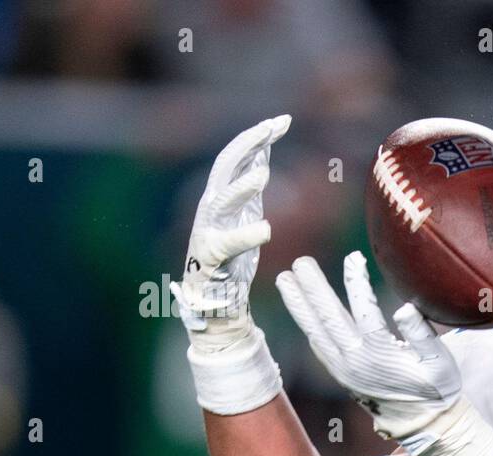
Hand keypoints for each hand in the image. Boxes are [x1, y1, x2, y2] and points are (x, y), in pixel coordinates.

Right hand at [171, 115, 290, 351]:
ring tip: (264, 176)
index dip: (256, 137)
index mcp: (221, 195)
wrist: (216, 299)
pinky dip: (244, 236)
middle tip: (270, 128)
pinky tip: (266, 230)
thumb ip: (250, 183)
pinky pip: (226, 244)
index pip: (236, 157)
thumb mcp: (245, 211)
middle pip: (224, 167)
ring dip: (240, 187)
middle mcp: (211, 207)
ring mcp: (209, 230)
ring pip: (220, 202)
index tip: (283, 120)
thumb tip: (262, 150)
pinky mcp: (211, 257)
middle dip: (245, 145)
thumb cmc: (231, 255)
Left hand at [276, 252, 462, 442]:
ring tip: (285, 280)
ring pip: (316, 331)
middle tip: (300, 262)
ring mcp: (344, 368)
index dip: (357, 283)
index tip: (353, 257)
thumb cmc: (437, 388)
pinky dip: (306, 325)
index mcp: (382, 353)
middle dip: (313, 288)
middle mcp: (357, 360)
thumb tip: (404, 308)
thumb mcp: (441, 361)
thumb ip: (422, 334)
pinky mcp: (340, 375)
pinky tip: (299, 309)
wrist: (423, 422)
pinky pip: (317, 346)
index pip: (365, 311)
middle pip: (330, 318)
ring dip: (298, 305)